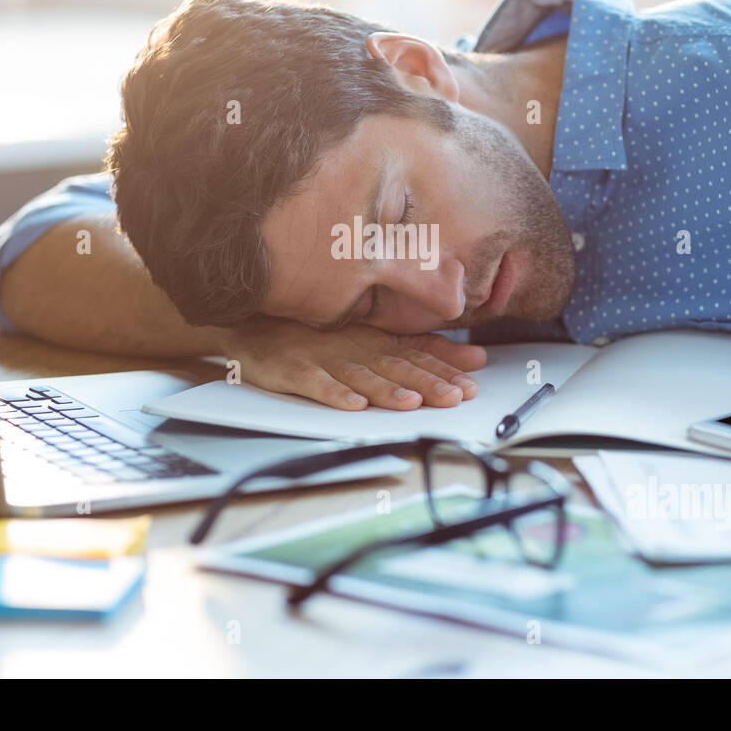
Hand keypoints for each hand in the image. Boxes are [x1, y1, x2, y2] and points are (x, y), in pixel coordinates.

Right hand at [215, 316, 485, 410]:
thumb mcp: (373, 340)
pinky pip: (315, 384)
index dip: (444, 370)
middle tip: (452, 396)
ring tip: (409, 402)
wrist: (253, 326)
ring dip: (385, 390)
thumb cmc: (318, 337)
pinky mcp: (293, 370)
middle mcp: (354, 349)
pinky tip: (352, 403)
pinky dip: (334, 393)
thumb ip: (423, 348)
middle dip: (425, 382)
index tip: (471, 385)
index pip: (415, 356)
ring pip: (359, 376)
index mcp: (375, 342)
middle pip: (394, 367)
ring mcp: (324, 359)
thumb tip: (477, 357)